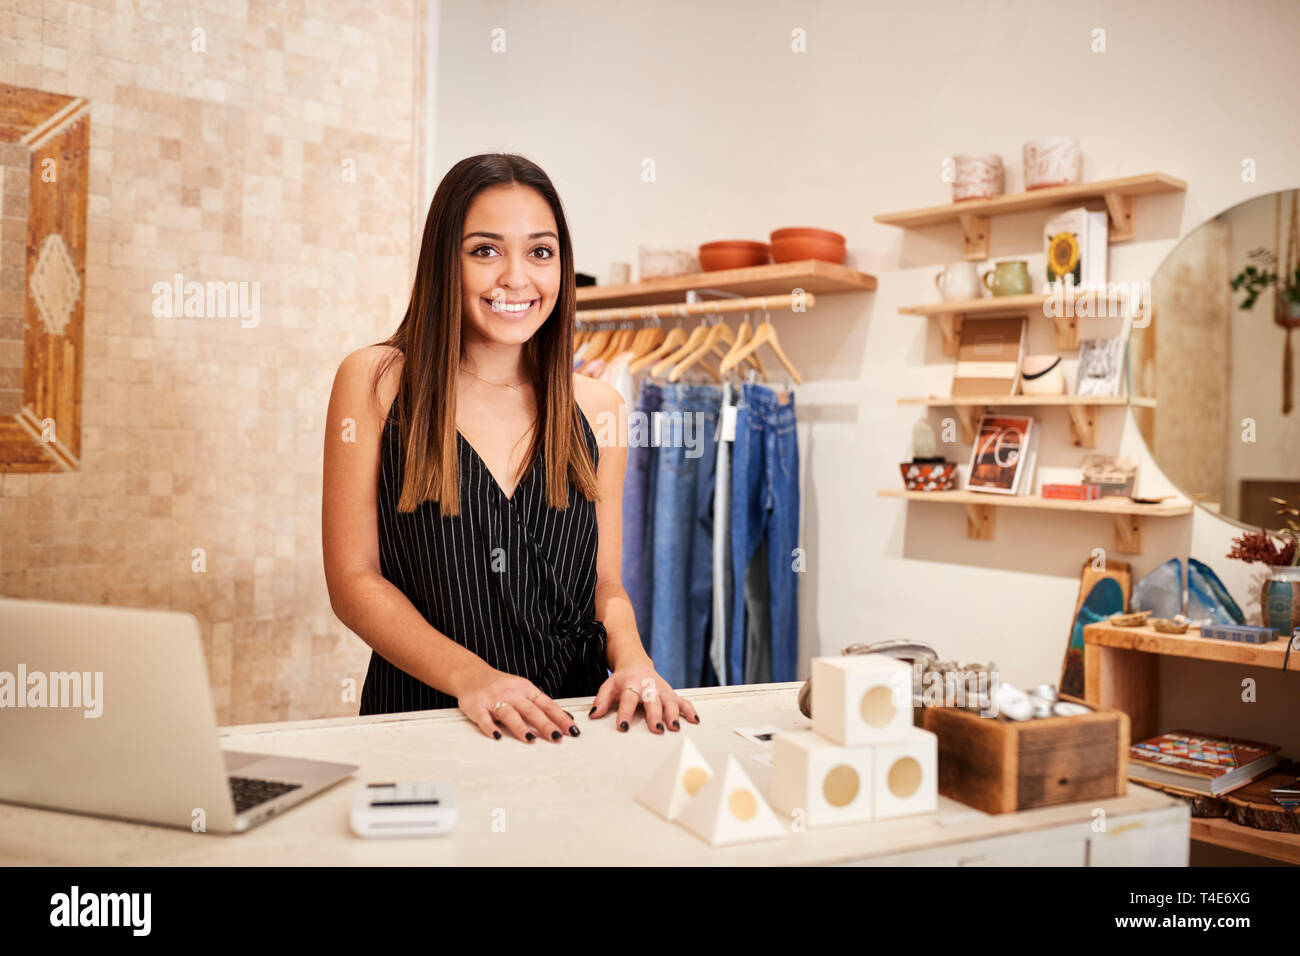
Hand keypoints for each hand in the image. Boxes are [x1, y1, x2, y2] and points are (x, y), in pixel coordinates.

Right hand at [458, 669, 580, 742]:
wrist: (472, 675)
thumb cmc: (502, 686)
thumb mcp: (525, 690)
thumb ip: (543, 705)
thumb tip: (566, 718)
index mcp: (526, 690)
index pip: (547, 704)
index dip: (560, 717)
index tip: (571, 730)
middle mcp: (512, 694)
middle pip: (531, 710)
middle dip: (545, 724)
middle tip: (556, 737)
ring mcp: (494, 700)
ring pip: (509, 714)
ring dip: (520, 726)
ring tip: (530, 738)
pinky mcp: (477, 707)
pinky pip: (484, 718)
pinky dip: (490, 727)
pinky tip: (496, 736)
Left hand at [589, 663, 699, 733]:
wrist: (636, 664)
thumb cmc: (622, 679)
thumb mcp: (608, 686)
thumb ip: (601, 700)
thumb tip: (594, 715)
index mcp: (631, 684)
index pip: (628, 699)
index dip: (625, 713)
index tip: (622, 726)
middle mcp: (648, 686)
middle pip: (653, 700)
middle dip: (655, 715)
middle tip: (657, 728)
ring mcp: (662, 690)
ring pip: (670, 701)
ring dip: (673, 714)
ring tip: (674, 727)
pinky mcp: (671, 694)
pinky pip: (683, 701)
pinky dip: (690, 710)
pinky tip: (695, 720)